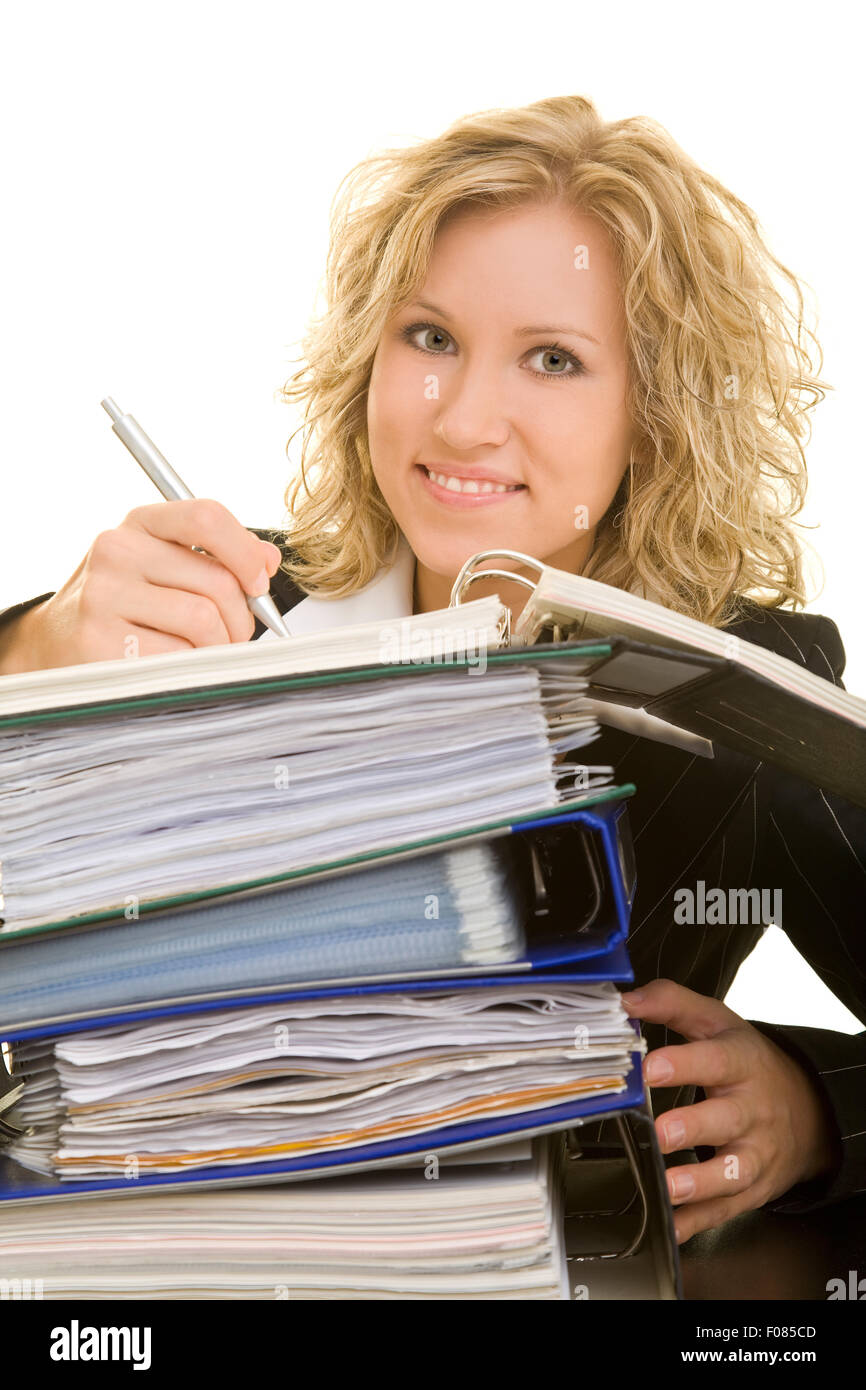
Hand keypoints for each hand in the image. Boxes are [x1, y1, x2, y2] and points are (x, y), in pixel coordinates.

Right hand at [0, 499, 282, 671]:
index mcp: (140, 523)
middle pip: (217, 581)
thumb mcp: (164, 564)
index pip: (206, 517)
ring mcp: (104, 595)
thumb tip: (268, 558)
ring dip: (220, 646)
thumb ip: (217, 557)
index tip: (259, 583)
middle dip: (241, 617)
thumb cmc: (122, 603)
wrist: (57, 640)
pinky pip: (179, 656)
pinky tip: (175, 663)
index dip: (246, 553)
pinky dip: (192, 666)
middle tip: (233, 634)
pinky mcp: (100, 641)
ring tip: (206, 650)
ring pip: (203, 621)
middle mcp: (117, 550)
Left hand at [620, 978, 841, 1243]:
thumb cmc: (745, 1063)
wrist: (806, 1111)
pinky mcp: (749, 1191)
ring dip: (699, 1183)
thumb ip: (670, 1003)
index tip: (649, 1068)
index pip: (714, 1061)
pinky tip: (669, 1226)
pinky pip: (722, 1210)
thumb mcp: (716, 1023)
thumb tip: (624, 1000)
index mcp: (740, 1064)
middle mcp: (750, 1111)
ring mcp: (753, 1154)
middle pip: (725, 1119)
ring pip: (731, 1172)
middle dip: (692, 1127)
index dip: (683, 1064)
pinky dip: (694, 1223)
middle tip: (661, 1131)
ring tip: (669, 1185)